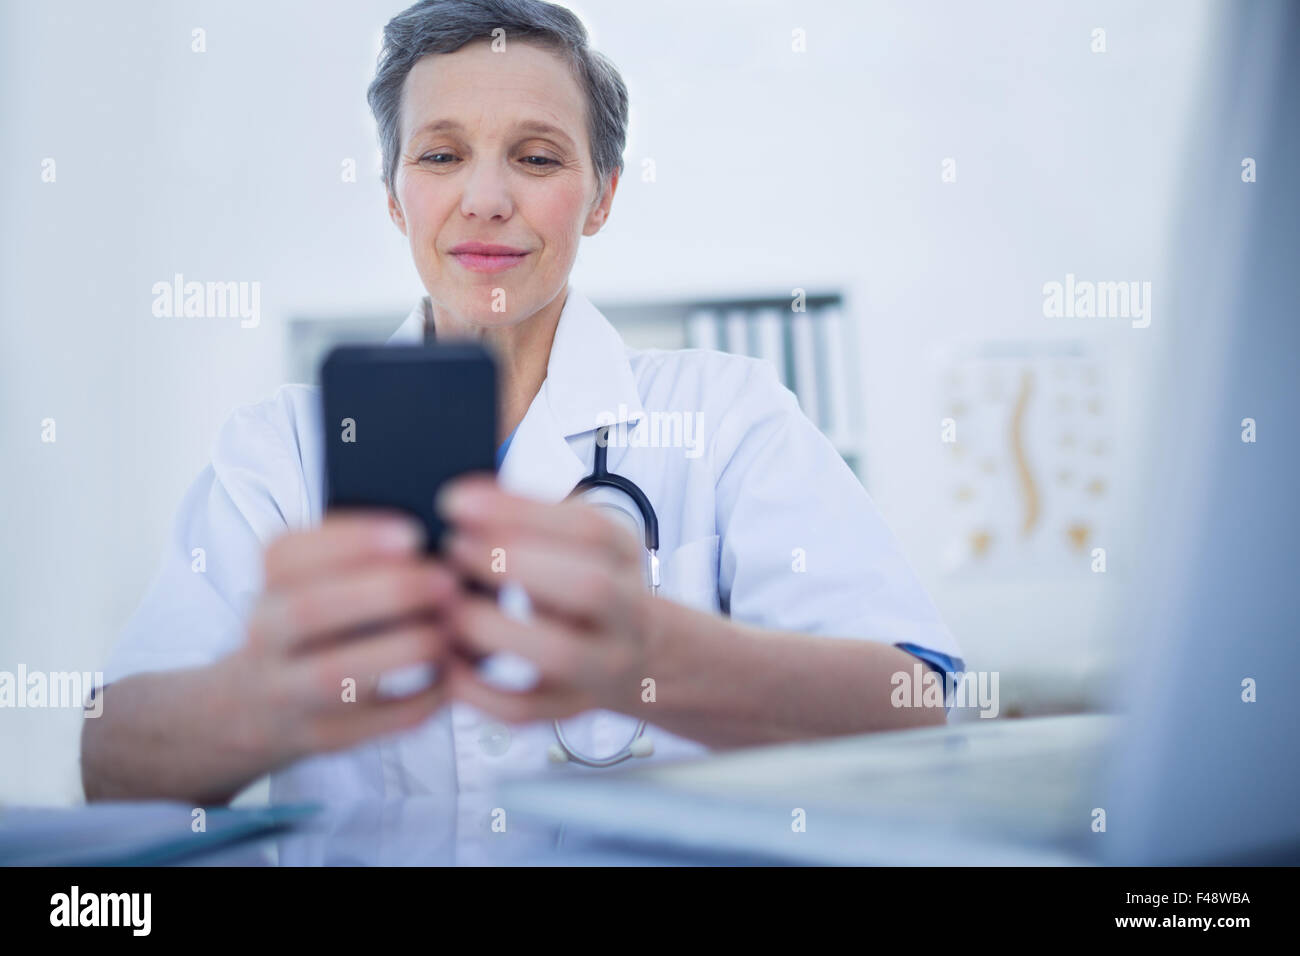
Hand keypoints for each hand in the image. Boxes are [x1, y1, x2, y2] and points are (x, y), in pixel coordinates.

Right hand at [231, 512, 460, 763]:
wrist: (257, 705)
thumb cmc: (320, 624)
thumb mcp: (321, 581)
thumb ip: (367, 560)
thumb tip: (441, 546)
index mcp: (270, 582)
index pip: (287, 554)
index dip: (350, 541)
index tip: (412, 535)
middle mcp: (265, 634)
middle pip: (308, 611)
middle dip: (385, 593)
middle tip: (447, 582)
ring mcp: (286, 691)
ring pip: (334, 675)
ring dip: (402, 649)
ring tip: (448, 631)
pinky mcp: (319, 736)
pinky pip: (368, 724)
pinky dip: (414, 700)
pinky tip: (448, 677)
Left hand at [436, 475, 659, 722]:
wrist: (643, 654)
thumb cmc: (592, 583)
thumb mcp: (583, 539)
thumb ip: (535, 516)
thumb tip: (466, 502)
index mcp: (623, 557)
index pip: (589, 528)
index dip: (521, 512)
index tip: (458, 502)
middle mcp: (624, 611)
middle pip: (589, 588)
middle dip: (512, 564)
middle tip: (454, 549)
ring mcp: (601, 664)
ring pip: (559, 654)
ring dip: (491, 627)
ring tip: (448, 604)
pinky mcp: (569, 706)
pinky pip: (524, 709)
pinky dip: (478, 689)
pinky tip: (447, 660)